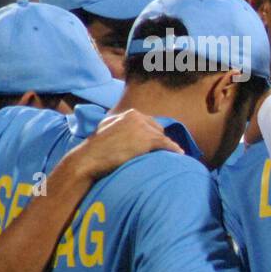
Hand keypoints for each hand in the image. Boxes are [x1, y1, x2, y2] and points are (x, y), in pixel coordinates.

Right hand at [65, 109, 182, 179]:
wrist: (90, 157)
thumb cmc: (96, 147)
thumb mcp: (107, 127)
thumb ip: (119, 124)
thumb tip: (123, 127)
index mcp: (128, 114)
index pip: (147, 122)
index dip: (151, 133)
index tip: (155, 141)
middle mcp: (137, 117)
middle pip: (157, 128)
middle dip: (159, 138)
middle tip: (162, 149)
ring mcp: (143, 127)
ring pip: (162, 137)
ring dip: (166, 146)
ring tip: (174, 154)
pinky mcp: (148, 139)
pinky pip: (166, 144)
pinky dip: (174, 149)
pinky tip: (179, 154)